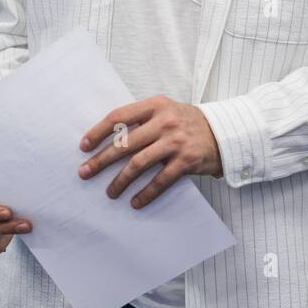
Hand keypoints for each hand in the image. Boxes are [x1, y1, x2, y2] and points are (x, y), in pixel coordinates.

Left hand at [78, 95, 222, 208]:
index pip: (119, 116)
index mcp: (155, 105)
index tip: (83, 146)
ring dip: (120, 180)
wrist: (224, 133)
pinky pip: (160, 180)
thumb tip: (107, 138)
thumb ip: (142, 119)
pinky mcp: (186, 161)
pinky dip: (146, 193)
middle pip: (125, 143)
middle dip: (101, 160)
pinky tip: (135, 202)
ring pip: (139, 163)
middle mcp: (165, 121)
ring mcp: (176, 141)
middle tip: (85, 172)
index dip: (98, 132)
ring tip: (110, 192)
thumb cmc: (186, 123)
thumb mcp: (165, 111)